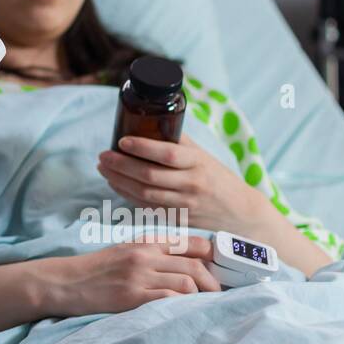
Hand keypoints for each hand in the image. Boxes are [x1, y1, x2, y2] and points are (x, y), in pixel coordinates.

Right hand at [37, 235, 220, 315]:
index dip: (213, 255)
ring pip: (186, 283)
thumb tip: (188, 263)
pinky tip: (183, 311)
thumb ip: (154, 252)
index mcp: (145, 242)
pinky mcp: (132, 297)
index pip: (190, 242)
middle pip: (195, 265)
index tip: (222, 268)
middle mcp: (145, 255)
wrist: (66, 281)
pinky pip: (169, 300)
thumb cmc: (97, 269)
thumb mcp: (127, 251)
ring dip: (200, 296)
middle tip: (219, 294)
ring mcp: (138, 276)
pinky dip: (182, 306)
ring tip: (202, 305)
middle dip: (214, 282)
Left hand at [96, 134, 266, 233]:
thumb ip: (179, 143)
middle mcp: (192, 184)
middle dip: (121, 165)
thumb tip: (150, 123)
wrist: (240, 213)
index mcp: (199, 163)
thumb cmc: (218, 178)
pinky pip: (147, 207)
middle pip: (149, 176)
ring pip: (144, 194)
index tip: (121, 141)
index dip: (142, 148)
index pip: (168, 154)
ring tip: (104, 168)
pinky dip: (128, 195)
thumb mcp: (204, 156)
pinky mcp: (178, 220)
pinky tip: (116, 184)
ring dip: (119, 180)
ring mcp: (185, 205)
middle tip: (103, 156)